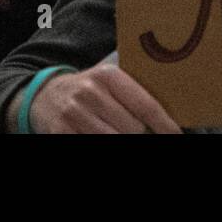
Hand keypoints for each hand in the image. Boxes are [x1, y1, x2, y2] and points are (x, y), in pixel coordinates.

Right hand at [24, 63, 180, 134]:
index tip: (177, 136)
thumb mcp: (107, 81)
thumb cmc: (88, 92)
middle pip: (133, 129)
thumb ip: (133, 89)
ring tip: (121, 132)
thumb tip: (172, 109)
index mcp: (107, 76)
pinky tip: (102, 135)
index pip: (146, 106)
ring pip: (115, 140)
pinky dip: (104, 145)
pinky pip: (93, 146)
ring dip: (122, 140)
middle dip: (139, 134)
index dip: (166, 126)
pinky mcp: (62, 132)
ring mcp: (74, 114)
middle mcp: (90, 92)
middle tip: (136, 130)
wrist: (44, 96)